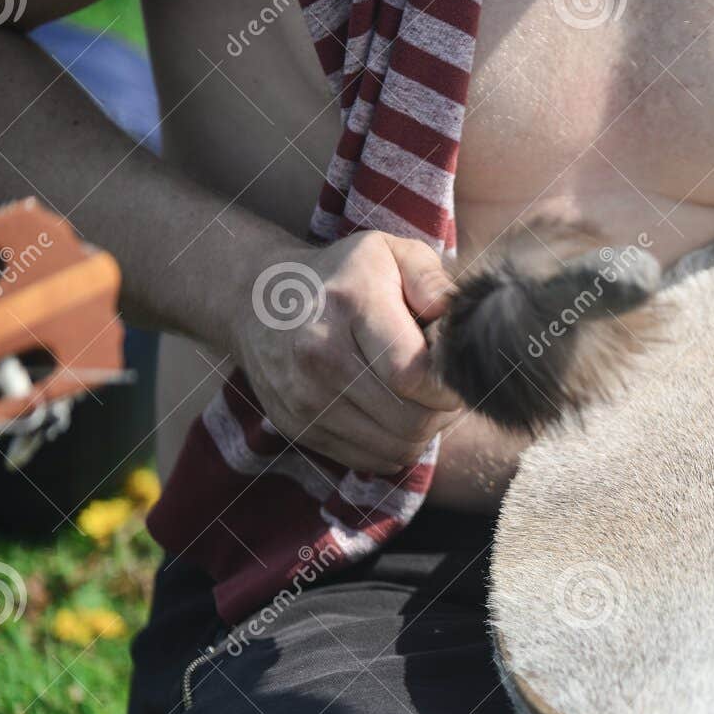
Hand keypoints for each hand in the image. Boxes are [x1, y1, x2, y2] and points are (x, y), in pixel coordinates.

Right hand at [228, 231, 465, 474]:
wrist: (259, 298)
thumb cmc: (342, 276)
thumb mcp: (389, 252)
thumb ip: (432, 278)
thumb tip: (455, 317)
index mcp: (351, 305)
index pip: (412, 375)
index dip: (447, 385)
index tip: (453, 372)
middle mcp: (321, 356)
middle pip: (409, 420)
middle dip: (441, 411)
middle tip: (442, 389)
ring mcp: (304, 397)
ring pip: (395, 448)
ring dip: (422, 432)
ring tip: (419, 400)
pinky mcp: (298, 427)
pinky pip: (371, 460)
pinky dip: (394, 446)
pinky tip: (392, 414)